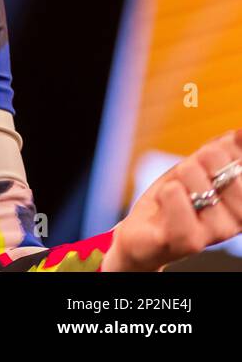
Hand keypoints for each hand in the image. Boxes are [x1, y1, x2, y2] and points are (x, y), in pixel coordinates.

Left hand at [105, 129, 241, 269]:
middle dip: (200, 162)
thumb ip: (224, 151)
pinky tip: (166, 203)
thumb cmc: (174, 200)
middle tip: (187, 180)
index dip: (224, 153)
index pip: (240, 163)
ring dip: (178, 179)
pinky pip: (175, 194)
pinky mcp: (188, 240)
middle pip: (226, 167)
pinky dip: (166, 191)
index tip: (207, 162)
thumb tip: (240, 132)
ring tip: (175, 195)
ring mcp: (214, 233)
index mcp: (241, 204)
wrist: (142, 234)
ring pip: (195, 176)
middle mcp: (235, 221)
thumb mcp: (199, 169)